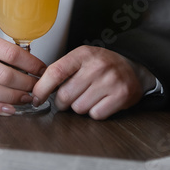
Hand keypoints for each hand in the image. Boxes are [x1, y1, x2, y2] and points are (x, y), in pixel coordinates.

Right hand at [0, 27, 46, 115]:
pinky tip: (10, 109)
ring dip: (14, 98)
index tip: (42, 70)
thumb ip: (1, 48)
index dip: (32, 65)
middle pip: (5, 75)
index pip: (12, 54)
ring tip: (27, 98)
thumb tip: (29, 63)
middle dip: (26, 84)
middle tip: (37, 87)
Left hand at [31, 46, 154, 119]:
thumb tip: (37, 89)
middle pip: (65, 95)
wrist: (133, 69)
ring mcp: (111, 80)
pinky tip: (101, 101)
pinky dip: (95, 112)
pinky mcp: (122, 95)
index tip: (36, 98)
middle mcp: (97, 66)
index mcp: (83, 54)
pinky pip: (96, 114)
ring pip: (79, 108)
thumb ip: (62, 70)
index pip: (55, 72)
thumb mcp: (82, 59)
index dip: (42, 88)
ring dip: (80, 107)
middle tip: (71, 97)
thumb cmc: (102, 65)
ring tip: (90, 96)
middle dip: (63, 102)